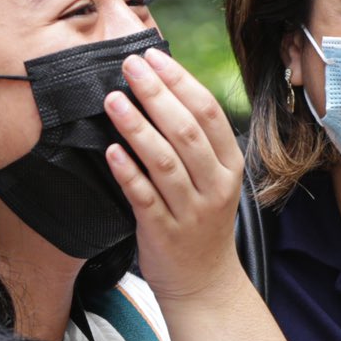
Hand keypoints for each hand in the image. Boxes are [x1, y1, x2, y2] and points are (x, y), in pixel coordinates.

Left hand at [104, 47, 247, 304]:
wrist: (204, 283)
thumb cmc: (201, 223)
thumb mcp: (213, 179)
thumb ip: (196, 140)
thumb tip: (162, 88)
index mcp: (229, 165)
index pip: (208, 112)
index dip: (179, 81)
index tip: (153, 56)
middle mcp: (214, 185)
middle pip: (186, 131)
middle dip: (156, 94)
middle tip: (129, 66)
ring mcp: (191, 210)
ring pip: (164, 161)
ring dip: (137, 126)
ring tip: (113, 99)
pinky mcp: (164, 232)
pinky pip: (144, 197)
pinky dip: (128, 172)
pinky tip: (111, 150)